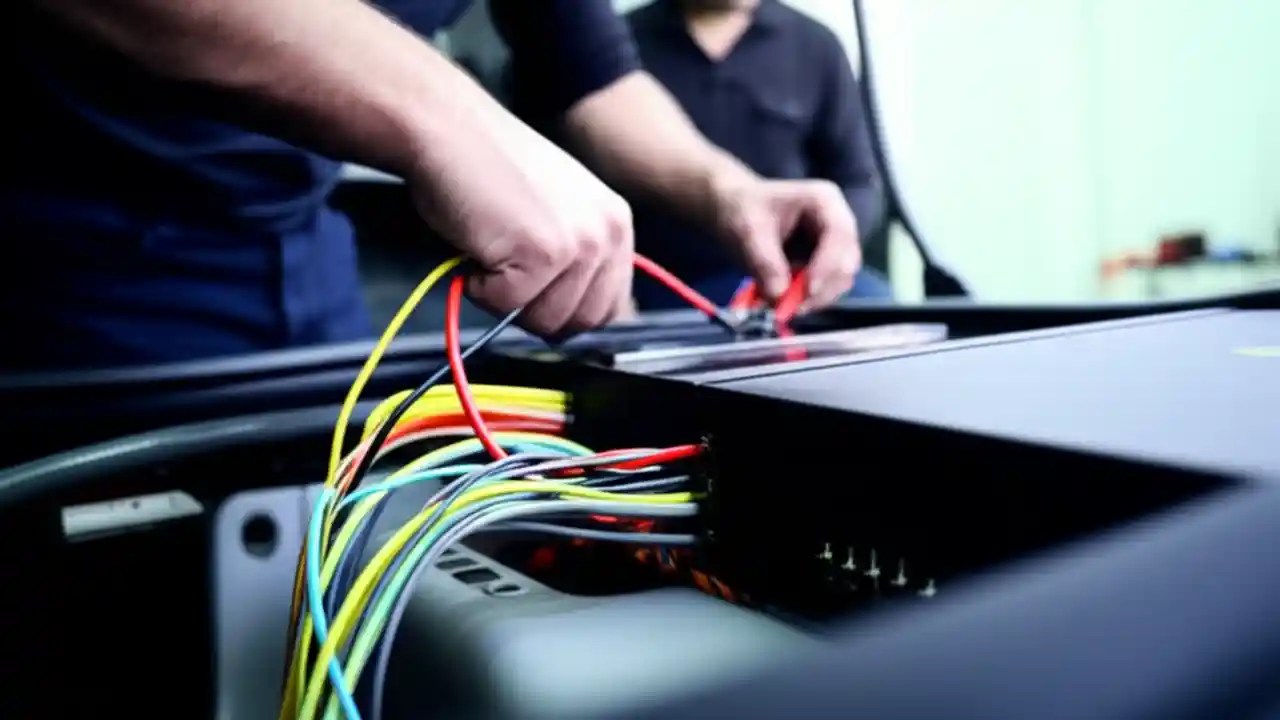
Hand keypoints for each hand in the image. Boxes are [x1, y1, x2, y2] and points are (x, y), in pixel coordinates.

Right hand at [407, 104, 633, 336]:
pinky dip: (478, 286)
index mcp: (617, 224)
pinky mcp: (543, 253)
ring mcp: (579, 244)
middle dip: (536, 308)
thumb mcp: (556, 211)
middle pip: (581, 322)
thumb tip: (578, 313)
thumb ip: (578, 257)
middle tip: (506, 266)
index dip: (567, 312)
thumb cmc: (488, 168)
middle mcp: (608, 233)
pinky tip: (477, 244)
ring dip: (505, 297)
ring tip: (492, 247)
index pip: (611, 309)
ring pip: (545, 320)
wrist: (450, 128)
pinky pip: (506, 306)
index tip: (537, 294)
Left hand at [712, 177, 860, 311]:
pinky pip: (825, 289)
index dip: (828, 266)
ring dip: (815, 299)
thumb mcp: (747, 230)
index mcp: (824, 201)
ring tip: (783, 307)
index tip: (807, 291)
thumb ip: (764, 262)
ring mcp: (832, 246)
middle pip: (846, 262)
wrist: (731, 210)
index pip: (839, 236)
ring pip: (839, 281)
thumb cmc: (741, 209)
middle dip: (822, 289)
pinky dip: (807, 300)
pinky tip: (784, 303)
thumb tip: (778, 297)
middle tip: (792, 308)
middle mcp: (837, 223)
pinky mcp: (822, 265)